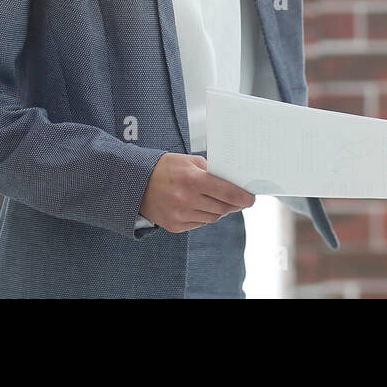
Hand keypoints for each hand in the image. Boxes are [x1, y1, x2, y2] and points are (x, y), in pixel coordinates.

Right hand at [139, 152, 255, 232]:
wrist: (135, 183)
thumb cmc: (164, 168)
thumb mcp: (189, 161)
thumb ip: (211, 171)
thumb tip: (232, 181)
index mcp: (193, 180)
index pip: (228, 192)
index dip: (244, 197)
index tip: (251, 198)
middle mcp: (186, 199)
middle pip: (223, 208)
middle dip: (234, 204)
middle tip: (239, 200)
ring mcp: (180, 215)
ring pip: (212, 217)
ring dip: (219, 210)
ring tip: (216, 201)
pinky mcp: (174, 225)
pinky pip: (199, 223)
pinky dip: (204, 216)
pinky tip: (199, 206)